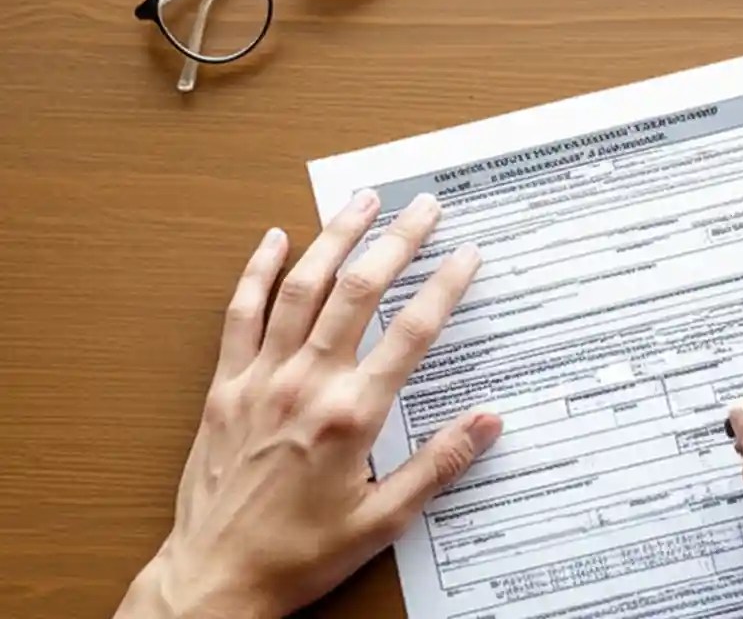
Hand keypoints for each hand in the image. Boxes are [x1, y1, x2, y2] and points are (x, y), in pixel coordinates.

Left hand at [115, 190, 501, 618]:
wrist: (214, 578)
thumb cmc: (298, 555)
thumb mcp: (383, 521)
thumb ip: (438, 465)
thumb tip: (488, 423)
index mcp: (351, 416)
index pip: (411, 333)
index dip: (444, 286)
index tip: (467, 254)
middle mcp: (306, 384)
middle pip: (359, 292)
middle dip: (396, 241)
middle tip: (423, 206)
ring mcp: (261, 378)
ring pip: (302, 288)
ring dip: (334, 238)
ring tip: (361, 203)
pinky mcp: (226, 386)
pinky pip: (241, 313)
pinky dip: (258, 271)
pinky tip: (275, 240)